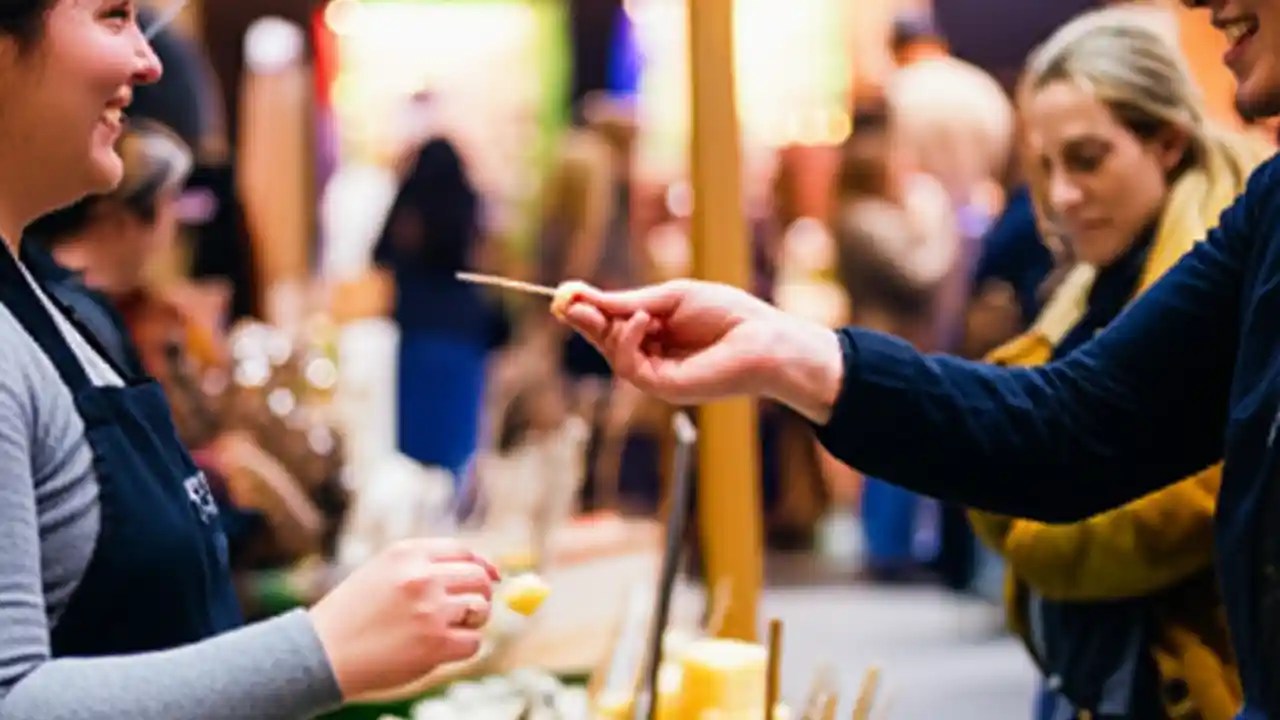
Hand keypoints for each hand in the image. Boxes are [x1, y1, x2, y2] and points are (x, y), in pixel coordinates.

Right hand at [308, 539, 499, 697]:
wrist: (321, 653)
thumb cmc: (352, 615)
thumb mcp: (382, 572)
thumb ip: (424, 566)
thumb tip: (482, 570)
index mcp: (407, 554)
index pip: (463, 552)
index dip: (482, 565)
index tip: (492, 578)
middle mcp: (422, 577)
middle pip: (478, 578)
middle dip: (481, 594)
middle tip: (469, 610)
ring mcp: (430, 610)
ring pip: (480, 609)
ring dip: (473, 622)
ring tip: (447, 630)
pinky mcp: (435, 644)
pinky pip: (473, 642)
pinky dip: (463, 648)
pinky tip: (439, 650)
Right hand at [558, 279, 844, 422]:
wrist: (763, 339)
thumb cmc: (727, 313)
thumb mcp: (671, 298)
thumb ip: (629, 302)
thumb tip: (586, 297)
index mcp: (657, 331)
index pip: (613, 323)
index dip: (590, 309)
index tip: (568, 293)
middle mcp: (653, 354)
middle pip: (606, 340)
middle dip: (586, 320)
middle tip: (566, 301)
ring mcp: (657, 373)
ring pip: (614, 354)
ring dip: (608, 328)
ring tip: (619, 307)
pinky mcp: (663, 387)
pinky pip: (630, 366)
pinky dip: (629, 340)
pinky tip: (643, 320)